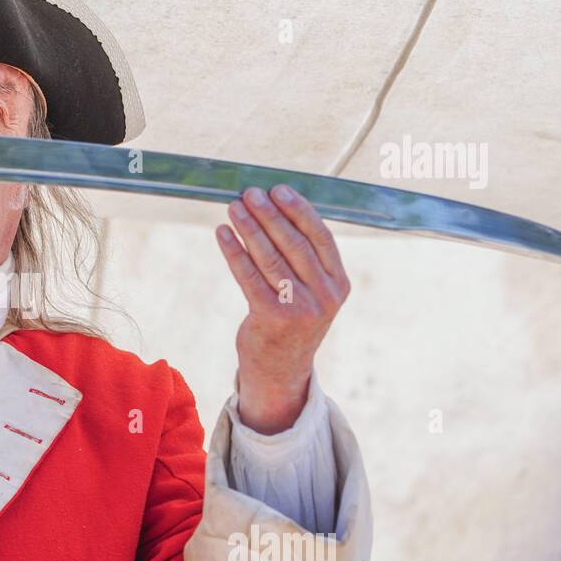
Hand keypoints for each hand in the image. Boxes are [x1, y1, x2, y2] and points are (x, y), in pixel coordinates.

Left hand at [214, 184, 350, 433]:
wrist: (280, 371)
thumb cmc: (291, 321)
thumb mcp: (312, 293)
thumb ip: (305, 260)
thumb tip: (276, 209)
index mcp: (338, 284)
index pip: (321, 237)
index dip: (299, 210)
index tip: (279, 190)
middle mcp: (323, 296)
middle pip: (293, 244)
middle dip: (269, 214)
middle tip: (250, 193)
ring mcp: (299, 308)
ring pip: (270, 257)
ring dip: (249, 228)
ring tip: (234, 208)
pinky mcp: (271, 316)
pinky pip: (248, 275)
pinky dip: (233, 251)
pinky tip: (222, 234)